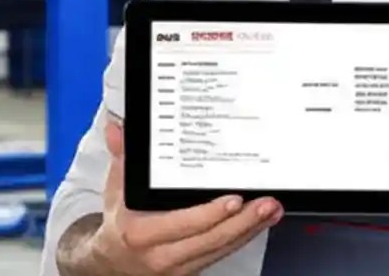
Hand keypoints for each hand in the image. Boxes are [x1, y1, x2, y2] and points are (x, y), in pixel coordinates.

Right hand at [87, 118, 282, 274]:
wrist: (117, 262)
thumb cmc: (121, 222)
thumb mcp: (116, 189)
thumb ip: (121, 157)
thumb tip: (116, 128)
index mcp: (141, 233)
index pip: (181, 224)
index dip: (210, 214)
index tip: (233, 199)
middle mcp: (162, 254)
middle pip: (210, 240)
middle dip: (243, 222)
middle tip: (266, 202)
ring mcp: (181, 265)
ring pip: (222, 248)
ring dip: (250, 229)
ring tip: (271, 209)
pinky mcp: (195, 268)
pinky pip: (224, 253)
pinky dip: (245, 237)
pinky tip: (261, 222)